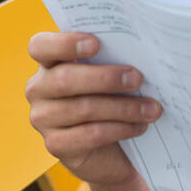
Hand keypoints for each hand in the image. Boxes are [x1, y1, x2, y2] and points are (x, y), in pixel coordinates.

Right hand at [25, 31, 161, 190]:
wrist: (108, 147)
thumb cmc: (108, 96)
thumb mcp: (107, 73)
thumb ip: (111, 58)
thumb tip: (140, 50)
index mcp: (48, 62)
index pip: (40, 46)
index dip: (65, 43)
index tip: (96, 44)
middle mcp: (38, 89)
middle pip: (65, 79)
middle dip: (106, 78)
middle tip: (138, 79)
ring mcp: (43, 118)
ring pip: (83, 108)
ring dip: (123, 108)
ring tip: (151, 108)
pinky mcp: (56, 145)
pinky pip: (90, 134)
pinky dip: (120, 129)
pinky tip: (140, 126)